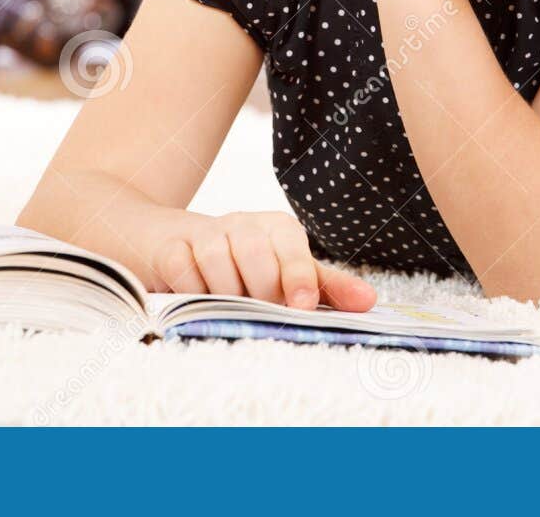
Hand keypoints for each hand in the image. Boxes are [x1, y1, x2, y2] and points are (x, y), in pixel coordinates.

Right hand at [149, 211, 376, 311]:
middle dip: (260, 291)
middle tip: (262, 314)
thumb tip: (369, 302)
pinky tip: (199, 300)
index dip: (298, 277)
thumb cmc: (244, 265)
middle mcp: (243, 224)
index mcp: (277, 229)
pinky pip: (181, 267)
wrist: (177, 242)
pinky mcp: (171, 247)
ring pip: (216, 258)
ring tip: (231, 309)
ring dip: (225, 292)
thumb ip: (326, 288)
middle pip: (255, 253)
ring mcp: (204, 233)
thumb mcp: (288, 273)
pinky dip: (191, 289)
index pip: (292, 248)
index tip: (302, 307)